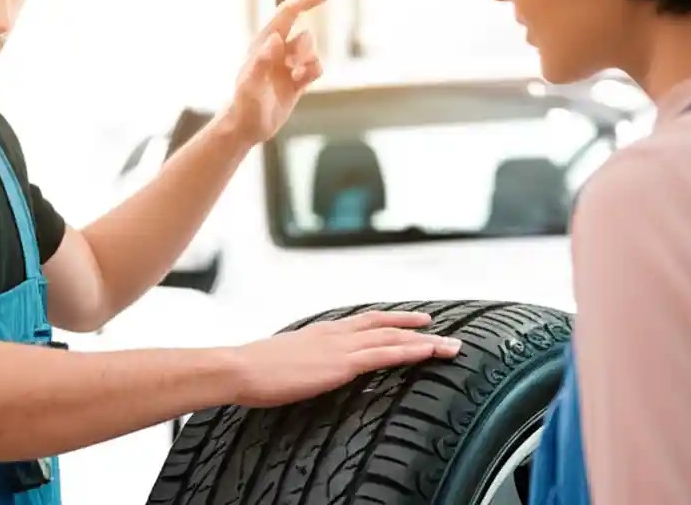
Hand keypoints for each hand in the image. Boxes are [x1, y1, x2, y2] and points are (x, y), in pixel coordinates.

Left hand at [223, 0, 328, 146]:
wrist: (246, 127)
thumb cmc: (244, 105)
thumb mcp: (250, 84)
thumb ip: (261, 61)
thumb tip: (276, 38)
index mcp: (264, 44)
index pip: (288, 13)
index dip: (305, 2)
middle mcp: (277, 51)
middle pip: (305, 36)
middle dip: (305, 49)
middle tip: (294, 68)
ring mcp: (287, 66)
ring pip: (312, 52)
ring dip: (310, 63)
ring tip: (296, 79)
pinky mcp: (296, 81)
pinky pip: (315, 68)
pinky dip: (313, 73)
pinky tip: (301, 84)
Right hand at [228, 311, 460, 408]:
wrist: (240, 369)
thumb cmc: (253, 370)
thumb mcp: (283, 360)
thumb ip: (301, 361)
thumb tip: (304, 369)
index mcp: (321, 332)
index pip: (365, 322)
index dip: (392, 321)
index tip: (413, 322)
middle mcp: (335, 333)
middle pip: (385, 327)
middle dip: (417, 330)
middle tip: (444, 333)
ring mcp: (340, 347)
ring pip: (393, 339)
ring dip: (425, 342)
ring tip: (450, 346)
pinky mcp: (342, 364)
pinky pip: (385, 355)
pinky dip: (410, 352)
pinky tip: (428, 353)